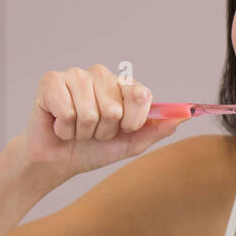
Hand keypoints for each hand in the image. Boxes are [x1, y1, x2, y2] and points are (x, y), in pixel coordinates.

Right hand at [20, 64, 184, 180]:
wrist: (58, 160)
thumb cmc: (94, 149)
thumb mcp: (131, 144)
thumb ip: (157, 129)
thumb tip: (183, 116)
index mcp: (124, 86)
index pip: (141, 95)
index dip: (132, 121)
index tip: (123, 129)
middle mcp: (102, 75)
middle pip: (114, 109)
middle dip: (104, 131)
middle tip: (94, 131)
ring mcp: (76, 75)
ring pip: (89, 112)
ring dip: (83, 131)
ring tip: (76, 129)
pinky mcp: (52, 81)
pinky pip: (67, 110)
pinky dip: (64, 127)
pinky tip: (60, 123)